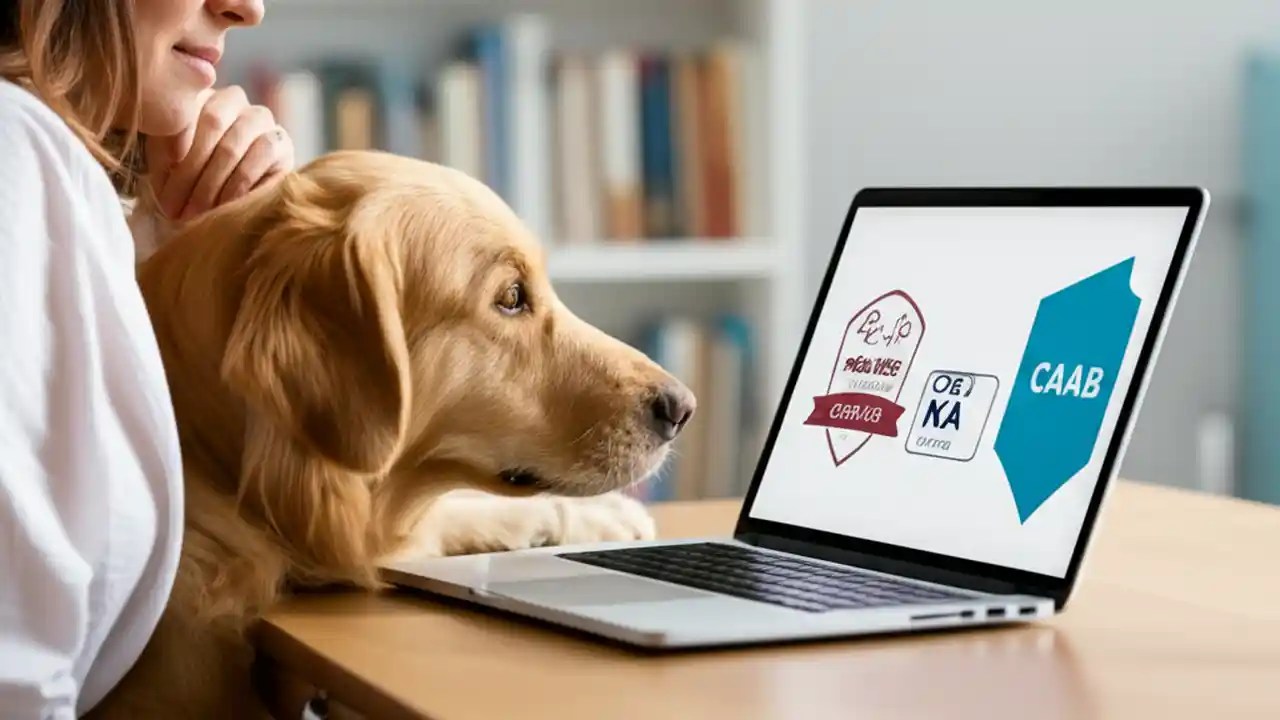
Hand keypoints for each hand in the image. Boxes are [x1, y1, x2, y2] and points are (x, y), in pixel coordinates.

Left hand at [145, 86, 294, 221]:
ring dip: (211, 184)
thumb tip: (172, 159)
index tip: (156, 183)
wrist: (227, 202)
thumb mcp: (167, 162)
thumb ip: (164, 152)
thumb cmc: (189, 178)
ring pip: (234, 145)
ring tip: (196, 212)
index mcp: (199, 93)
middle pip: (212, 124)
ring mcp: (262, 119)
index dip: (170, 147)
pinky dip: (238, 187)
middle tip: (174, 208)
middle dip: (190, 171)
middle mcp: (234, 99)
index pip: (184, 110)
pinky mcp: (283, 144)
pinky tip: (224, 207)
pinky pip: (260, 160)